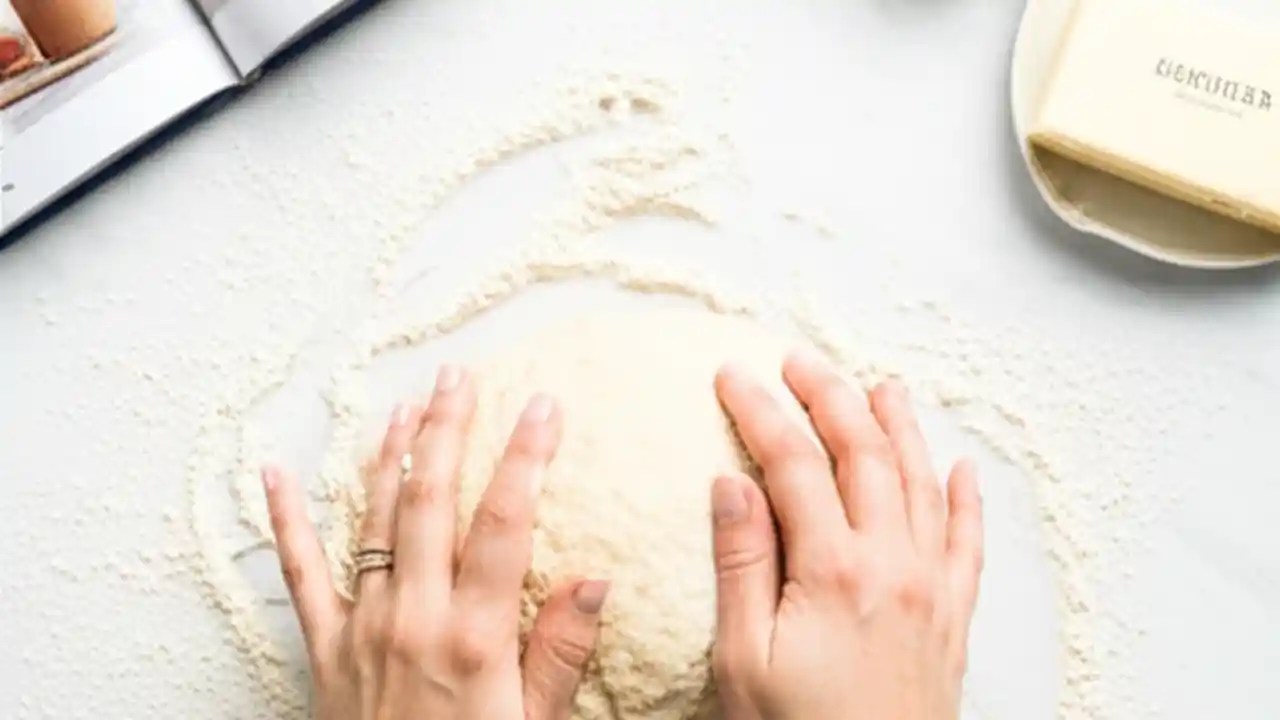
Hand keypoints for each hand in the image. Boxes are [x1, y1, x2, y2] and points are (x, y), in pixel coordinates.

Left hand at [262, 366, 608, 719]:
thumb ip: (561, 653)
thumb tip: (596, 579)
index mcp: (475, 637)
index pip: (506, 522)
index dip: (526, 456)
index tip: (543, 405)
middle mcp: (414, 618)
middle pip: (429, 500)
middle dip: (447, 429)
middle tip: (459, 375)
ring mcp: (362, 628)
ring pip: (369, 520)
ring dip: (386, 453)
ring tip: (404, 401)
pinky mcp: (323, 649)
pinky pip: (299, 574)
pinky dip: (285, 519)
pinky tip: (273, 473)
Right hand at [711, 352, 983, 719]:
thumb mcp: (745, 659)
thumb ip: (742, 563)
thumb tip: (731, 483)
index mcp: (835, 570)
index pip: (794, 463)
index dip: (762, 410)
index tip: (735, 375)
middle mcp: (893, 564)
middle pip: (864, 453)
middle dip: (829, 396)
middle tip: (798, 361)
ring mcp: (932, 587)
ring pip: (920, 482)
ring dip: (899, 426)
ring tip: (880, 385)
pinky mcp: (953, 616)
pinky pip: (968, 542)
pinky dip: (966, 500)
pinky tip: (961, 469)